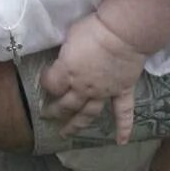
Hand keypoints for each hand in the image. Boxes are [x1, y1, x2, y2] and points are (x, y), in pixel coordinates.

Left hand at [41, 11, 148, 141]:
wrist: (123, 33)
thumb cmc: (94, 29)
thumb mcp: (70, 37)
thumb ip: (66, 52)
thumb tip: (64, 57)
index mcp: (67, 72)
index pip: (50, 84)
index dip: (46, 81)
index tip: (45, 76)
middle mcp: (83, 88)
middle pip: (65, 104)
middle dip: (54, 110)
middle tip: (47, 115)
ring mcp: (103, 93)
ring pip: (87, 114)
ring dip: (76, 125)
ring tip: (66, 133)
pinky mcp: (122, 92)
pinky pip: (123, 113)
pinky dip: (124, 128)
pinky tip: (121, 141)